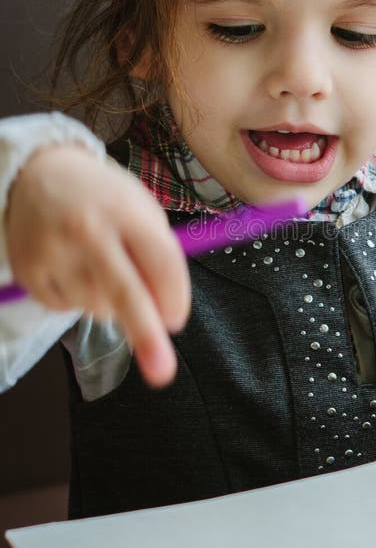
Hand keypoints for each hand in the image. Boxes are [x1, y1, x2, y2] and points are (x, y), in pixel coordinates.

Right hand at [5, 143, 190, 386]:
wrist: (38, 174)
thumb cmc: (105, 199)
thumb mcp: (140, 210)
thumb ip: (159, 256)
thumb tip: (166, 317)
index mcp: (125, 209)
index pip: (161, 263)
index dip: (174, 297)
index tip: (176, 321)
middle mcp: (87, 229)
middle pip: (124, 293)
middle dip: (146, 335)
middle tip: (162, 374)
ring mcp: (53, 251)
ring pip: (98, 308)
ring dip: (111, 303)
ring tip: (101, 266)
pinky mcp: (28, 271)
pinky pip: (68, 309)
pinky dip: (79, 299)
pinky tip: (74, 269)